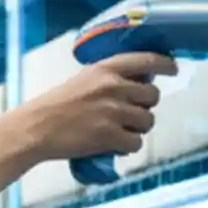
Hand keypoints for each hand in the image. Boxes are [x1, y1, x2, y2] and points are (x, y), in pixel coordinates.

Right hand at [17, 52, 177, 161]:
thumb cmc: (54, 106)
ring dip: (138, 128)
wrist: (35, 128)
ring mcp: (113, 112)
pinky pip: (137, 143)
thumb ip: (109, 79)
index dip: (164, 64)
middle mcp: (113, 87)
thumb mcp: (82, 80)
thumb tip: (137, 85)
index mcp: (104, 69)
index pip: (146, 60)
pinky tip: (114, 144)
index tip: (172, 68)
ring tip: (119, 130)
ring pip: (148, 121)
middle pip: (153, 95)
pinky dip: (128, 146)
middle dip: (146, 106)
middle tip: (131, 112)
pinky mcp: (111, 136)